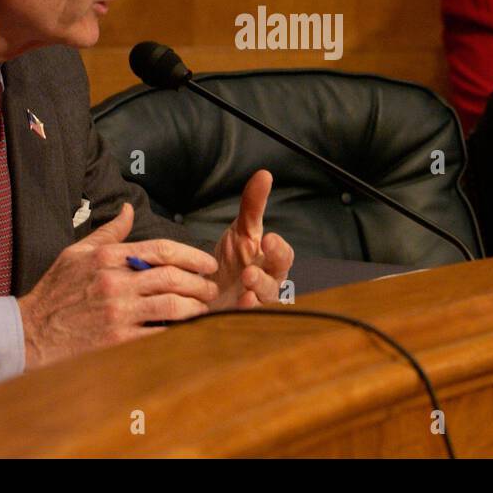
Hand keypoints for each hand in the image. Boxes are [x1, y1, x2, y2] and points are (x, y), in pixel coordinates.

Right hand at [16, 202, 218, 369]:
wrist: (31, 333)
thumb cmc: (55, 292)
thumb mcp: (77, 253)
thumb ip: (109, 233)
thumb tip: (129, 210)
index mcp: (108, 257)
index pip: (162, 249)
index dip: (192, 256)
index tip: (208, 264)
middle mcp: (115, 282)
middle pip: (173, 277)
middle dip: (199, 283)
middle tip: (211, 288)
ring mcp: (117, 312)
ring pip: (172, 305)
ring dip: (196, 307)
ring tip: (204, 309)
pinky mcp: (117, 340)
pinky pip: (159, 334)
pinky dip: (179, 332)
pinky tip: (189, 331)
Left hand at [211, 169, 294, 309]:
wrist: (210, 288)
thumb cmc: (232, 260)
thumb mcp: (241, 229)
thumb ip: (253, 205)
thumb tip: (264, 174)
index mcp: (270, 261)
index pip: (283, 256)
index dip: (278, 249)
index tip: (268, 239)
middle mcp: (267, 283)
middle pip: (276, 282)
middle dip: (266, 276)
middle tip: (251, 270)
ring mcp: (254, 302)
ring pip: (263, 302)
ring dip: (256, 293)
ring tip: (245, 284)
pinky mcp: (238, 317)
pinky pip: (246, 319)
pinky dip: (243, 313)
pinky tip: (237, 305)